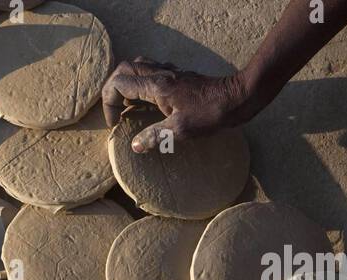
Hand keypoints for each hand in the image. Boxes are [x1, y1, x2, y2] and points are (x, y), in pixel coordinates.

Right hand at [101, 59, 253, 151]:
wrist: (237, 98)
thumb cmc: (210, 113)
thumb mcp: (180, 130)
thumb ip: (155, 136)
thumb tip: (135, 145)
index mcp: (156, 86)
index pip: (118, 85)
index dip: (109, 103)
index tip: (116, 123)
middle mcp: (160, 74)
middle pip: (124, 69)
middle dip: (113, 89)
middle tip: (117, 111)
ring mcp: (170, 72)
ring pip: (137, 66)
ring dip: (127, 83)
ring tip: (129, 104)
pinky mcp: (178, 76)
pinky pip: (152, 70)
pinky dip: (143, 82)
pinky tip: (149, 99)